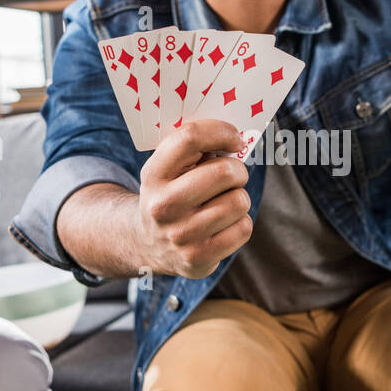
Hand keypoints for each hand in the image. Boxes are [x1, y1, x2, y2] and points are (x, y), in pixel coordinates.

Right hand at [137, 119, 252, 278]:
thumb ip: (193, 149)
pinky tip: (223, 225)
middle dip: (237, 170)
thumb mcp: (167, 169)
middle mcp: (163, 206)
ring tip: (223, 203)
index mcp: (154, 175)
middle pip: (225, 172)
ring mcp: (180, 235)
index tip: (235, 139)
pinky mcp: (198, 259)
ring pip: (239, 201)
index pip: (190, 137)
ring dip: (238, 198)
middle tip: (233, 176)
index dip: (221, 131)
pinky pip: (243, 228)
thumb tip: (235, 138)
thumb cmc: (170, 194)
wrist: (147, 243)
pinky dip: (240, 223)